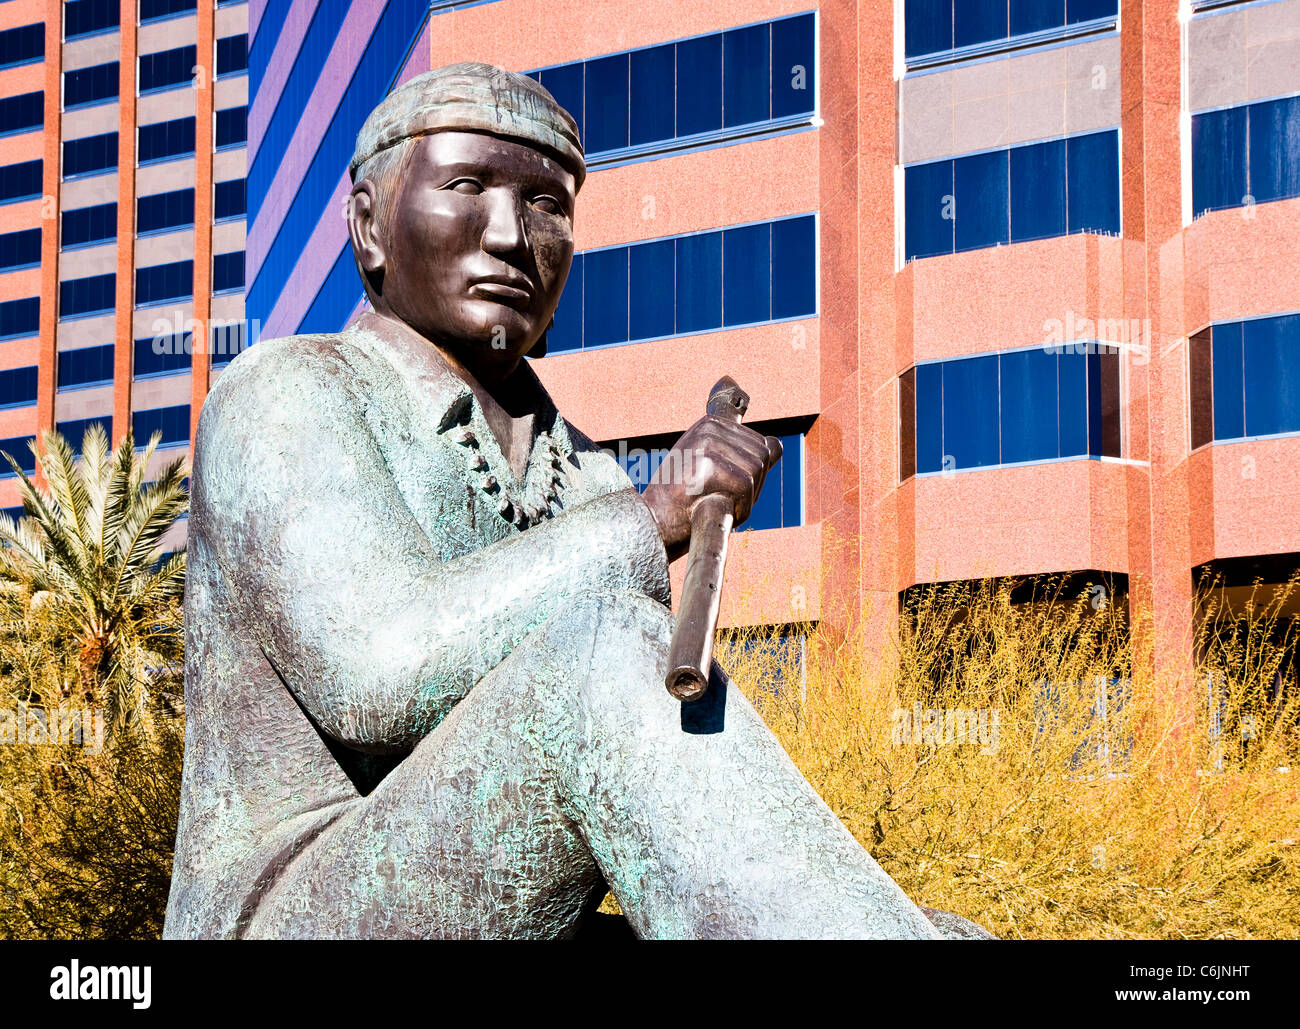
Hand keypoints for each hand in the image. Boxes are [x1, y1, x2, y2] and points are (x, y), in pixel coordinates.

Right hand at [641, 415, 781, 560]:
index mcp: (711, 425)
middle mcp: (708, 428)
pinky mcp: (705, 464)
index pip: (762, 447)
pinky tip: (711, 508)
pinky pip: (746, 485)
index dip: (750, 477)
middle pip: (762, 458)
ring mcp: (705, 444)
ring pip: (757, 471)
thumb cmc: (684, 504)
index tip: (720, 486)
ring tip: (710, 502)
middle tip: (715, 498)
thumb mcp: (713, 470)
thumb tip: (776, 444)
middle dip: (749, 487)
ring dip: (742, 499)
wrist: (652, 526)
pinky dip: (737, 506)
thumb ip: (744, 455)